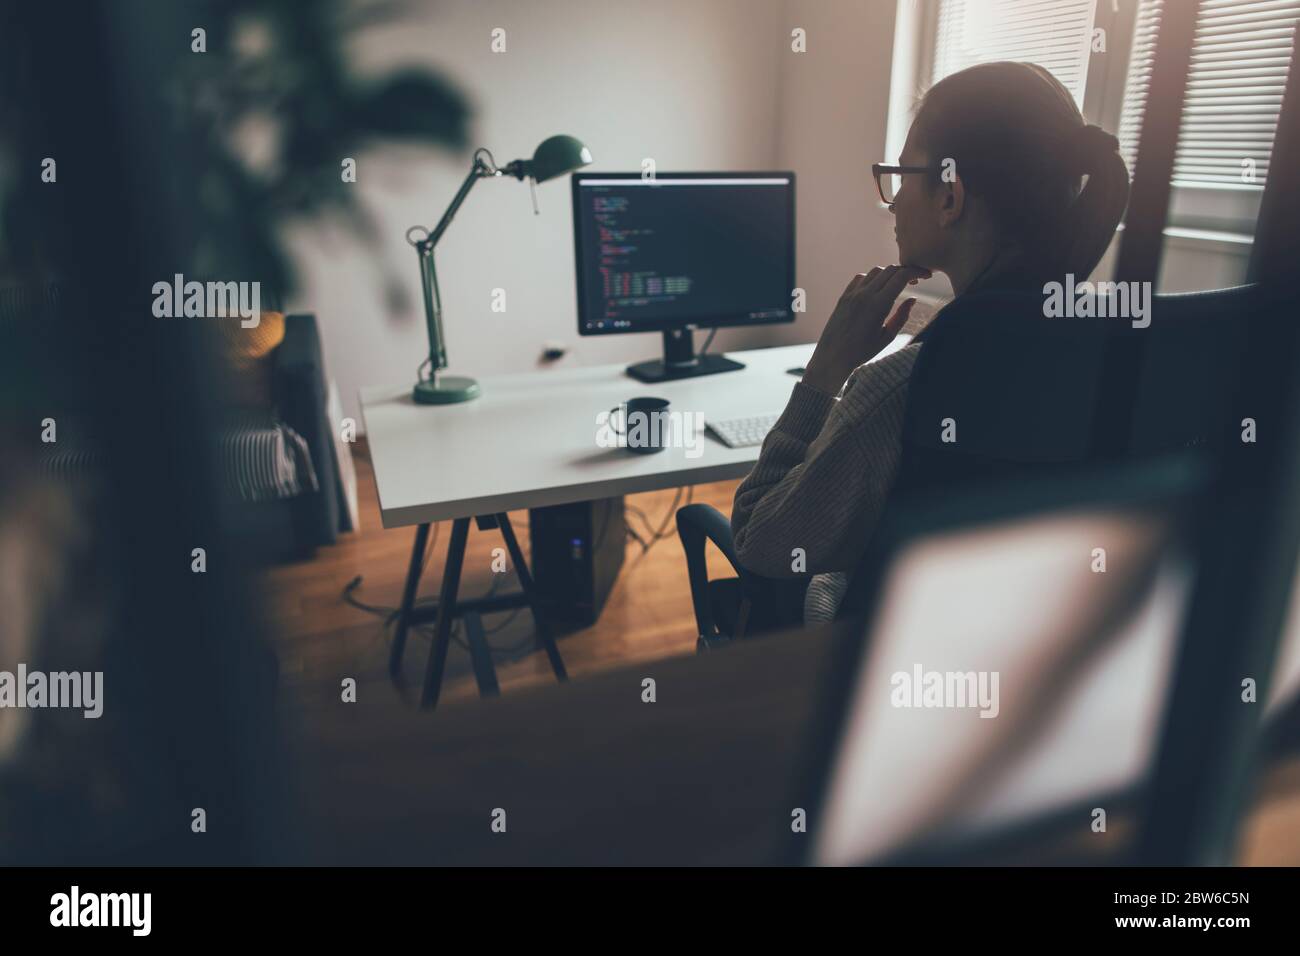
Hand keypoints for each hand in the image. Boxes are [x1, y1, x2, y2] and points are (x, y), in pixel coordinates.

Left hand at [802, 265, 930, 394]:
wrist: (832, 357)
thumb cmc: (862, 352)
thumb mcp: (887, 337)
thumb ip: (901, 316)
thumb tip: (913, 299)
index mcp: (878, 305)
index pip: (901, 276)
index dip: (916, 272)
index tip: (925, 276)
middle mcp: (865, 295)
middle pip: (890, 270)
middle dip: (906, 271)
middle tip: (915, 281)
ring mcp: (852, 294)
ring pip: (876, 271)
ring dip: (890, 273)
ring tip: (897, 284)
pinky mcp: (844, 296)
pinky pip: (860, 277)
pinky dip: (873, 278)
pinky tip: (877, 288)